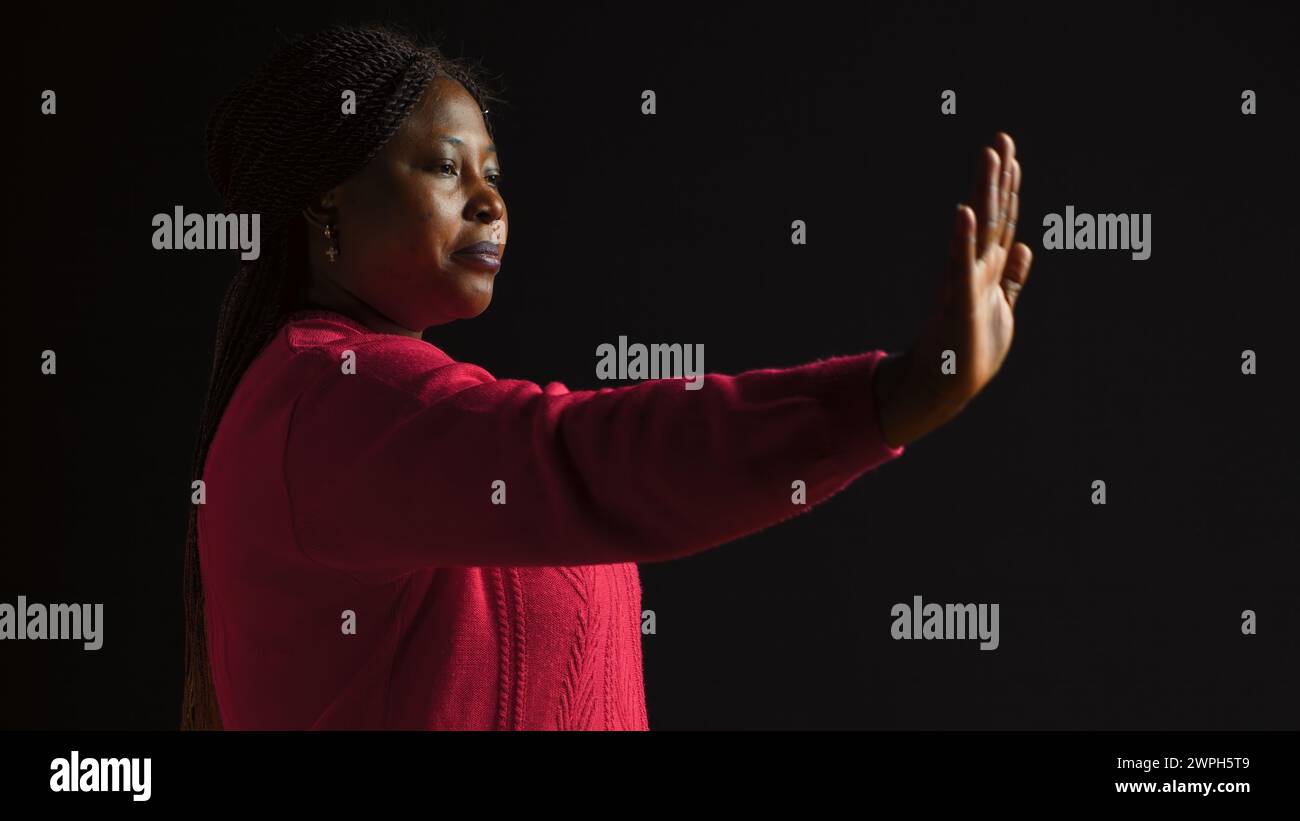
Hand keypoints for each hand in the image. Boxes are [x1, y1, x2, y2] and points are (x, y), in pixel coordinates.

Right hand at [874, 132, 1033, 447]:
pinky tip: (965, 212)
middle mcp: (976, 269)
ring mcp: (966, 282)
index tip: (1010, 154)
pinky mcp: (960, 303)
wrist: (945, 386)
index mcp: (988, 270)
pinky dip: (963, 238)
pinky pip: (961, 265)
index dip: (1009, 188)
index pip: (1003, 221)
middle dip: (998, 177)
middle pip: (993, 215)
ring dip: (985, 192)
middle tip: (1001, 138)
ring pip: (981, 230)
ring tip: (988, 156)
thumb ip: (1012, 278)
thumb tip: (1025, 245)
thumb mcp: (1002, 308)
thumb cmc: (971, 351)